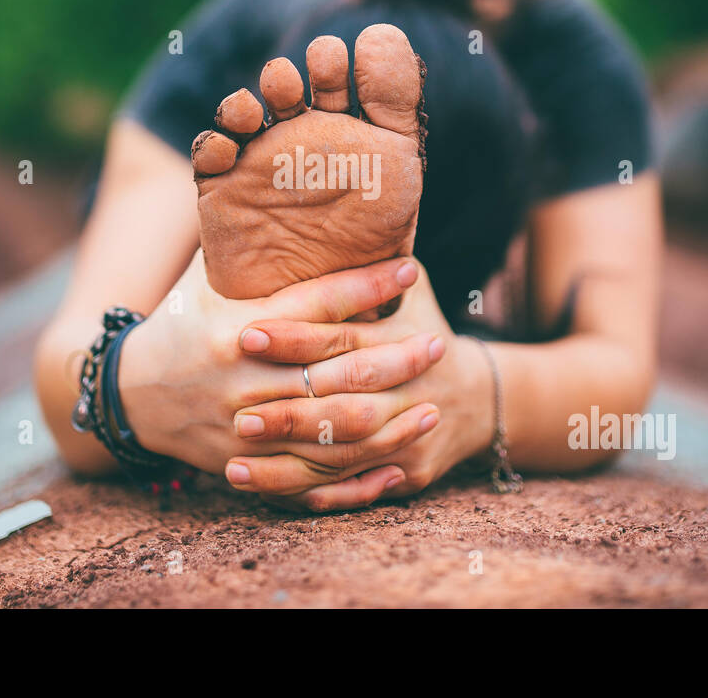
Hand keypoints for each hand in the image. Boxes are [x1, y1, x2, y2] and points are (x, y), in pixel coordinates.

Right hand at [117, 250, 445, 487]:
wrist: (131, 396)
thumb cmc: (178, 322)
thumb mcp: (203, 278)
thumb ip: (245, 245)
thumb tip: (276, 180)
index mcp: (237, 324)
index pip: (316, 302)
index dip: (367, 286)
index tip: (409, 272)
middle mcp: (245, 376)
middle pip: (335, 369)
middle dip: (394, 359)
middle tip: (438, 344)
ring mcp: (247, 425)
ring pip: (332, 429)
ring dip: (390, 420)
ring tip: (433, 405)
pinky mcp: (250, 463)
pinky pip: (312, 476)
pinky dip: (358, 473)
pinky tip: (396, 462)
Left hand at [230, 259, 496, 510]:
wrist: (476, 398)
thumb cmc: (421, 329)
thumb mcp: (412, 289)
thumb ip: (367, 262)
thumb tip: (319, 213)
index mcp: (399, 338)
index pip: (341, 337)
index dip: (295, 336)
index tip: (246, 333)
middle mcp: (406, 390)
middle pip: (341, 402)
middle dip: (288, 410)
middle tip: (235, 410)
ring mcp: (408, 436)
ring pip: (343, 455)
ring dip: (286, 461)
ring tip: (231, 459)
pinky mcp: (405, 474)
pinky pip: (352, 490)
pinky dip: (308, 494)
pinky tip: (260, 489)